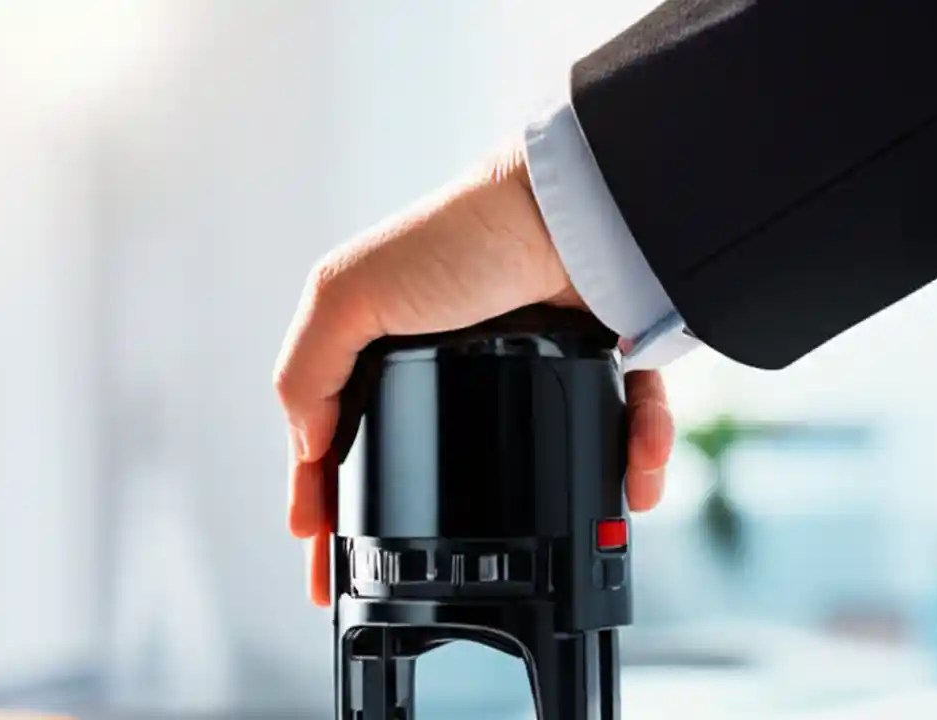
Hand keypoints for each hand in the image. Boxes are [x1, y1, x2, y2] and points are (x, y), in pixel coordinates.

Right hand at [274, 144, 674, 605]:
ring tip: (561, 535)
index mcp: (387, 345)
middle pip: (435, 466)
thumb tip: (306, 450)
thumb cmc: (458, 238)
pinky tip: (630, 481)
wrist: (569, 210)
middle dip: (428, 529)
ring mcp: (527, 364)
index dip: (324, 501)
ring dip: (548, 501)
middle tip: (412, 584)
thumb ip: (308, 369)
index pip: (341, 438)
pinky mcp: (593, 361)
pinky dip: (629, 456)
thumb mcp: (347, 294)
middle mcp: (455, 358)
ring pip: (532, 458)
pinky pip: (614, 425)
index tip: (324, 562)